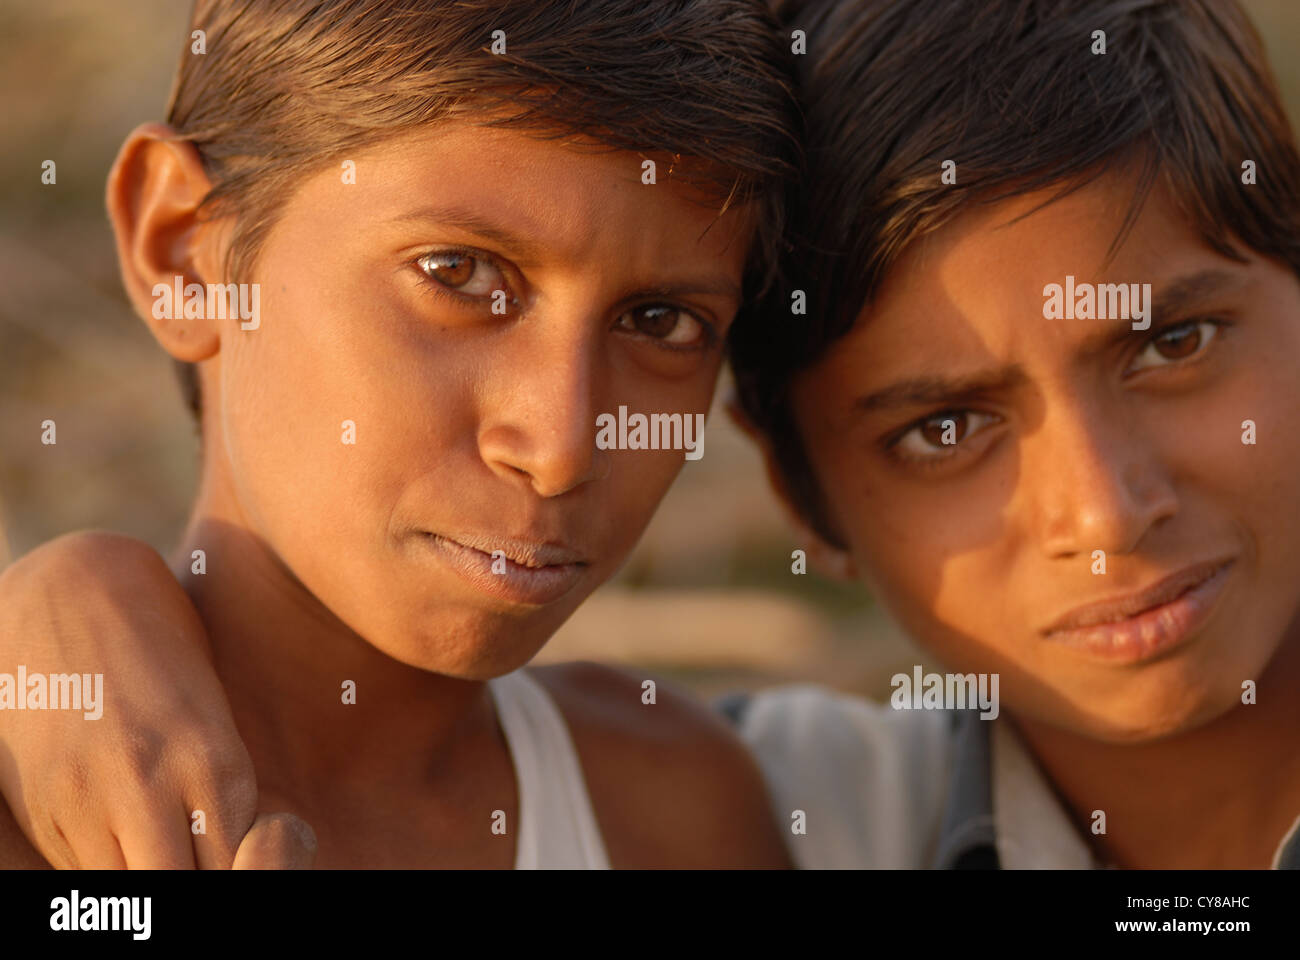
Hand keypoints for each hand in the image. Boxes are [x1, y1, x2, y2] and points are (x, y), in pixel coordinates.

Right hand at [0, 531, 277, 867]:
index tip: (250, 868)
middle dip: (201, 886)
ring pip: (130, 895)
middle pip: (186, 891)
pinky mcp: (43, 804)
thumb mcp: (211, 719)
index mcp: (216, 761)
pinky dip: (104, 872)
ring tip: (162, 850)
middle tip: (204, 865)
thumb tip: (240, 860)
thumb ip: (220, 794)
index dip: (248, 876)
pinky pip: (79, 873)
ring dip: (149, 885)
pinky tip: (118, 841)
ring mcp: (90, 799)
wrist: (71, 591)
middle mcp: (154, 786)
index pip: (243, 871)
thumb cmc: (161, 652)